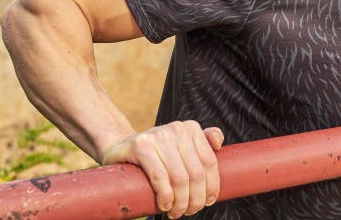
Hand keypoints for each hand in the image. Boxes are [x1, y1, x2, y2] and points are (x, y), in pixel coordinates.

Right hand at [101, 121, 223, 218]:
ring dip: (180, 203)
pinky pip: (160, 177)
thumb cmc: (157, 153)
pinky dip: (165, 196)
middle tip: (189, 211)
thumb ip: (203, 143)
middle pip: (196, 174)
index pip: (210, 162)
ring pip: (180, 179)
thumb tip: (218, 144)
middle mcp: (177, 129)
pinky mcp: (141, 146)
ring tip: (176, 212)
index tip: (207, 202)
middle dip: (195, 199)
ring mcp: (159, 136)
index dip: (212, 186)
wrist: (121, 148)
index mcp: (191, 128)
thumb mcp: (181, 145)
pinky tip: (165, 205)